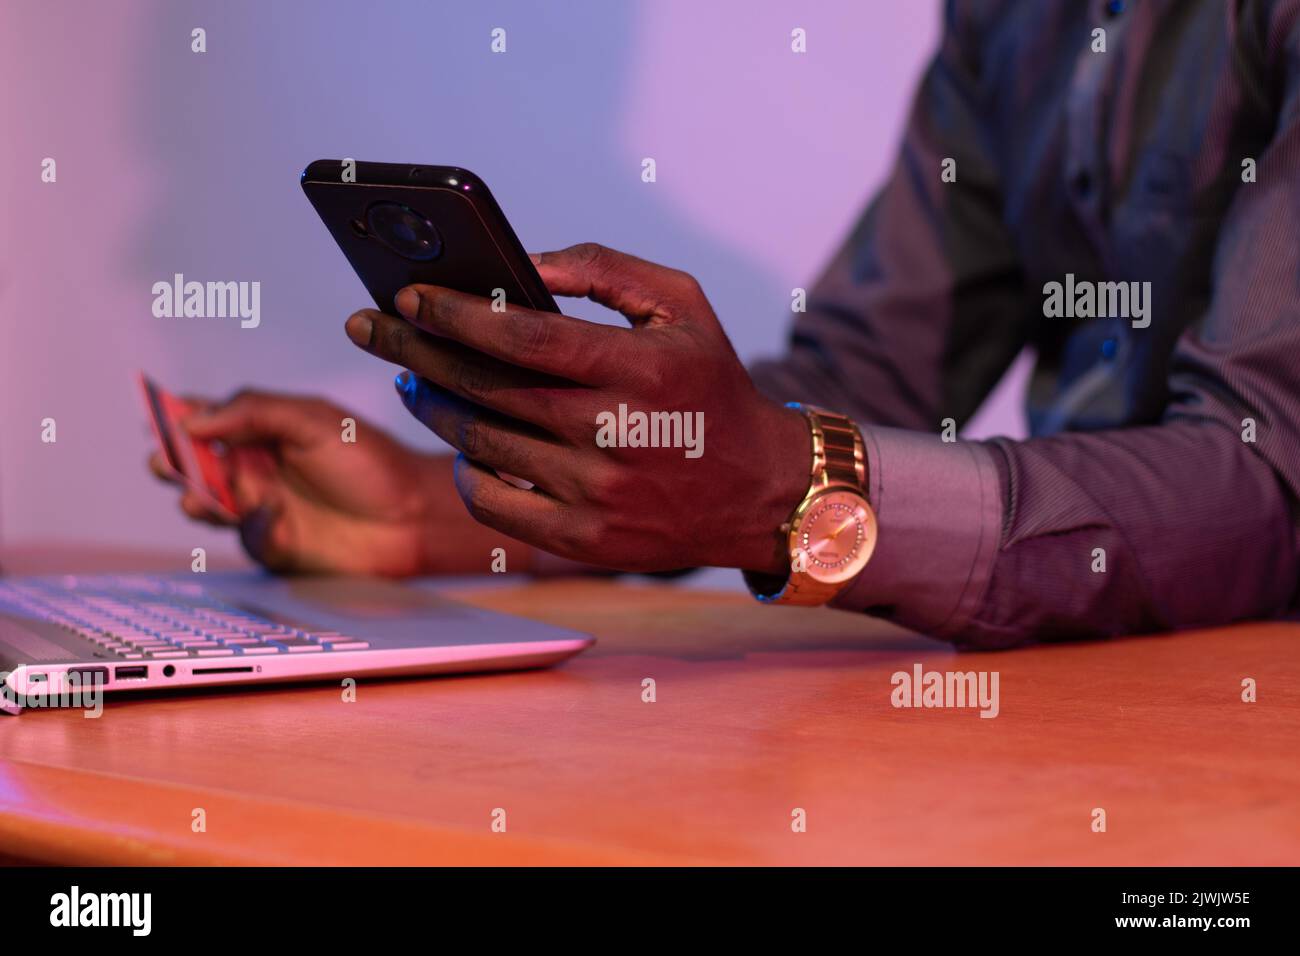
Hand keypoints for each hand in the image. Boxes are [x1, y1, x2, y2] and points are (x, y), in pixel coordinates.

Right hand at [148, 390, 531, 575]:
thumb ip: (255, 411)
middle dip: (171, 463)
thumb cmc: (369, 461)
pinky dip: (257, 529)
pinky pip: (247, 538)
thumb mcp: (314, 420)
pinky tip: (280, 520)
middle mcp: (252, 467)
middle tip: (166, 463)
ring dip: (201, 501)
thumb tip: (193, 418)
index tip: (158, 415)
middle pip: (191, 465)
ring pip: (207, 505)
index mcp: (259, 429)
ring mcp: (259, 507)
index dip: (175, 417)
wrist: (413, 516)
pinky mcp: (274, 545)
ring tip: (203, 498)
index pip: (204, 419)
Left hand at [342, 243, 809, 574]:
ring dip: (431, 406)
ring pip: (480, 443)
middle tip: (369, 327)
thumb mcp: (681, 304)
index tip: (408, 295)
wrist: (760, 490)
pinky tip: (461, 444)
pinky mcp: (584, 541)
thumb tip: (520, 266)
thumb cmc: (711, 384)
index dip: (454, 314)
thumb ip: (603, 269)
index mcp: (639, 368)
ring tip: (410, 380)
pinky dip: (466, 471)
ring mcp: (596, 495)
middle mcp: (614, 433)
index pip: (522, 337)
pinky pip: (493, 504)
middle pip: (484, 389)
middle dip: (412, 351)